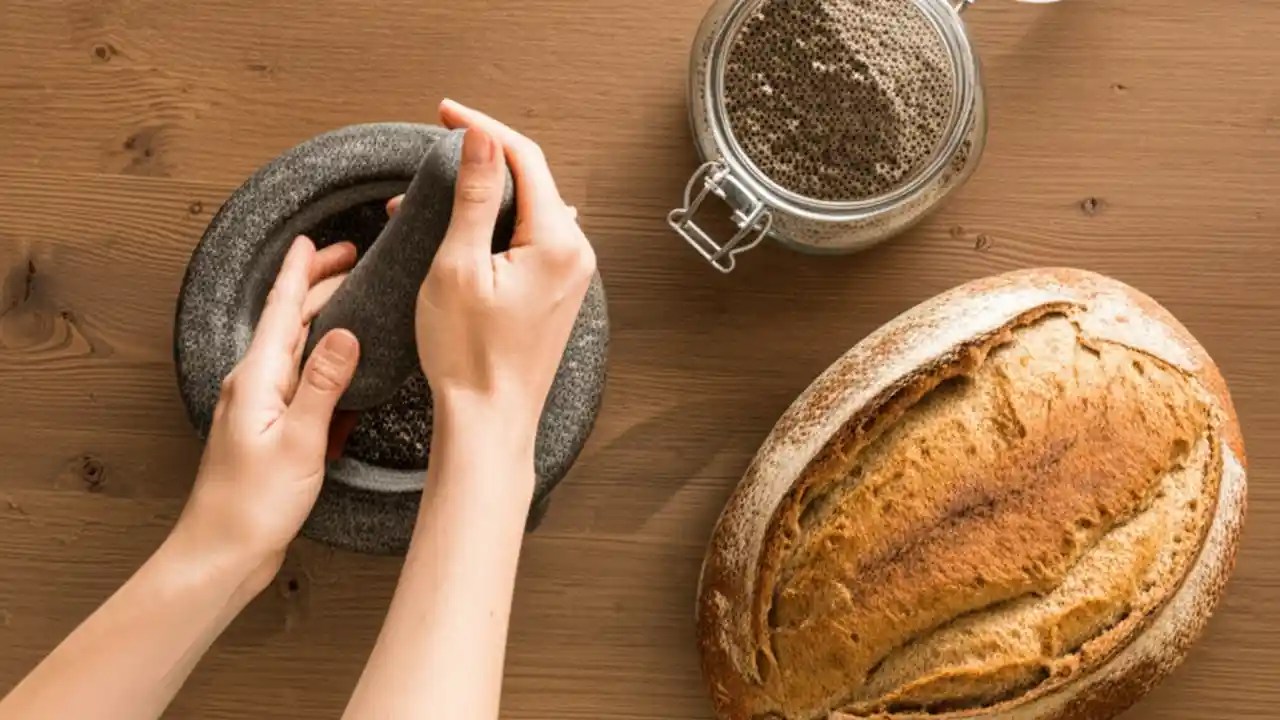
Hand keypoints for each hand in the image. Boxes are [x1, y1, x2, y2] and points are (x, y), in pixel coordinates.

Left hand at [176, 236, 360, 583]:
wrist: (222, 553)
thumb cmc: (252, 506)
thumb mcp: (301, 440)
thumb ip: (324, 383)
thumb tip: (345, 334)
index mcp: (257, 378)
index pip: (282, 310)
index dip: (300, 272)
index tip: (316, 242)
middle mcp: (254, 385)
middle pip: (290, 323)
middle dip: (319, 287)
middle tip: (351, 262)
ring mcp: (260, 407)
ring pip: (297, 351)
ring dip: (323, 323)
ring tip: (353, 304)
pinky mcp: (270, 431)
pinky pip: (301, 385)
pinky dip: (324, 368)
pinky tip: (344, 369)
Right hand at [410, 99, 595, 444]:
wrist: (489, 422)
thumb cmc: (470, 357)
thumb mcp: (458, 265)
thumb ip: (475, 197)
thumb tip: (482, 140)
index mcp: (558, 241)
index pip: (524, 157)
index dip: (483, 128)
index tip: (445, 113)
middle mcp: (575, 254)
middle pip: (529, 182)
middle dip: (477, 166)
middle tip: (430, 161)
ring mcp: (569, 276)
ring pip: (525, 213)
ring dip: (480, 201)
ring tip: (427, 206)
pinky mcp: (556, 294)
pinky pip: (526, 243)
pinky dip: (491, 231)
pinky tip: (454, 238)